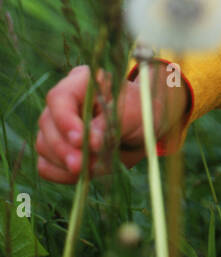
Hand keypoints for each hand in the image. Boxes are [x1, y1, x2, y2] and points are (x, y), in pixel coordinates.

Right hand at [36, 63, 182, 182]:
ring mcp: (55, 126)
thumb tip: (88, 141)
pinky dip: (63, 175)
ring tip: (96, 167)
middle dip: (65, 148)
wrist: (142, 129)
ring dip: (66, 164)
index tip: (80, 141)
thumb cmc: (140, 112)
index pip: (59, 97)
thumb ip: (109, 123)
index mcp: (82, 81)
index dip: (65, 120)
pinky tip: (84, 174)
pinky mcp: (55, 149)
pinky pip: (46, 166)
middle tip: (83, 165)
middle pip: (47, 124)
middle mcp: (63, 102)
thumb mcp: (134, 112)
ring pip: (44, 146)